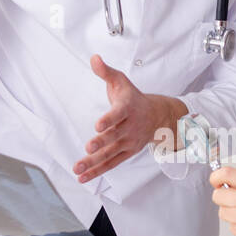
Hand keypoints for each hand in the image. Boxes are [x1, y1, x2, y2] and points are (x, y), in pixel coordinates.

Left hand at [73, 55, 186, 181]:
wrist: (157, 116)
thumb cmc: (133, 98)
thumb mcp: (121, 81)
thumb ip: (106, 72)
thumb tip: (94, 58)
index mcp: (128, 108)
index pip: (118, 114)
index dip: (109, 120)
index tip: (98, 126)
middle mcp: (129, 127)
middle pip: (114, 136)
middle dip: (101, 143)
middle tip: (89, 148)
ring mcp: (128, 142)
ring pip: (110, 154)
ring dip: (94, 162)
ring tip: (78, 168)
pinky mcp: (126, 153)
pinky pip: (111, 164)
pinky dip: (97, 171)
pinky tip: (82, 176)